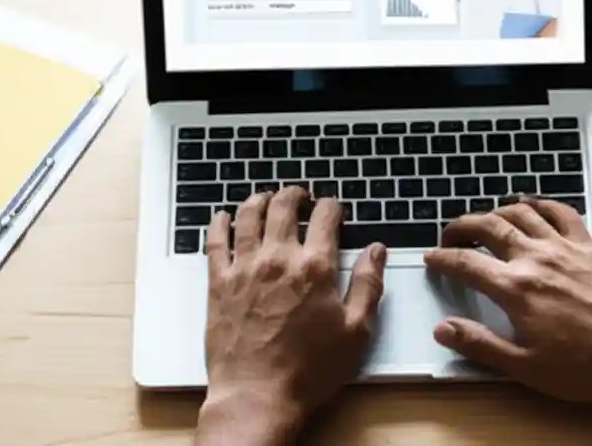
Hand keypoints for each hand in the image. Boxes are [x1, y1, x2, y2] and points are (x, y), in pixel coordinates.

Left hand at [197, 188, 386, 444]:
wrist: (258, 395)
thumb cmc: (309, 370)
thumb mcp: (356, 331)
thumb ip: (368, 285)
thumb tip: (376, 251)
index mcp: (315, 267)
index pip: (325, 216)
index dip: (332, 207)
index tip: (333, 209)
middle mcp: (278, 259)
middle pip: (283, 206)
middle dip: (295, 195)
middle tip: (299, 197)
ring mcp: (244, 268)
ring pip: (248, 215)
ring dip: (260, 199)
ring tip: (266, 198)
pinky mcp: (219, 284)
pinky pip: (215, 241)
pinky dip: (220, 223)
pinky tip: (224, 217)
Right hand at [424, 197, 591, 403]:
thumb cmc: (585, 367)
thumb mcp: (524, 366)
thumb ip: (480, 344)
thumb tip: (443, 328)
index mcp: (516, 289)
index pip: (466, 263)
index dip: (442, 258)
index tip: (432, 258)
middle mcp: (536, 259)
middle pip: (487, 226)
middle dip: (461, 226)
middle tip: (450, 236)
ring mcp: (564, 248)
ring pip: (520, 212)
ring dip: (495, 211)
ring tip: (483, 221)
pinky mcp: (588, 247)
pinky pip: (560, 211)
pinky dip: (539, 203)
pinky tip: (530, 206)